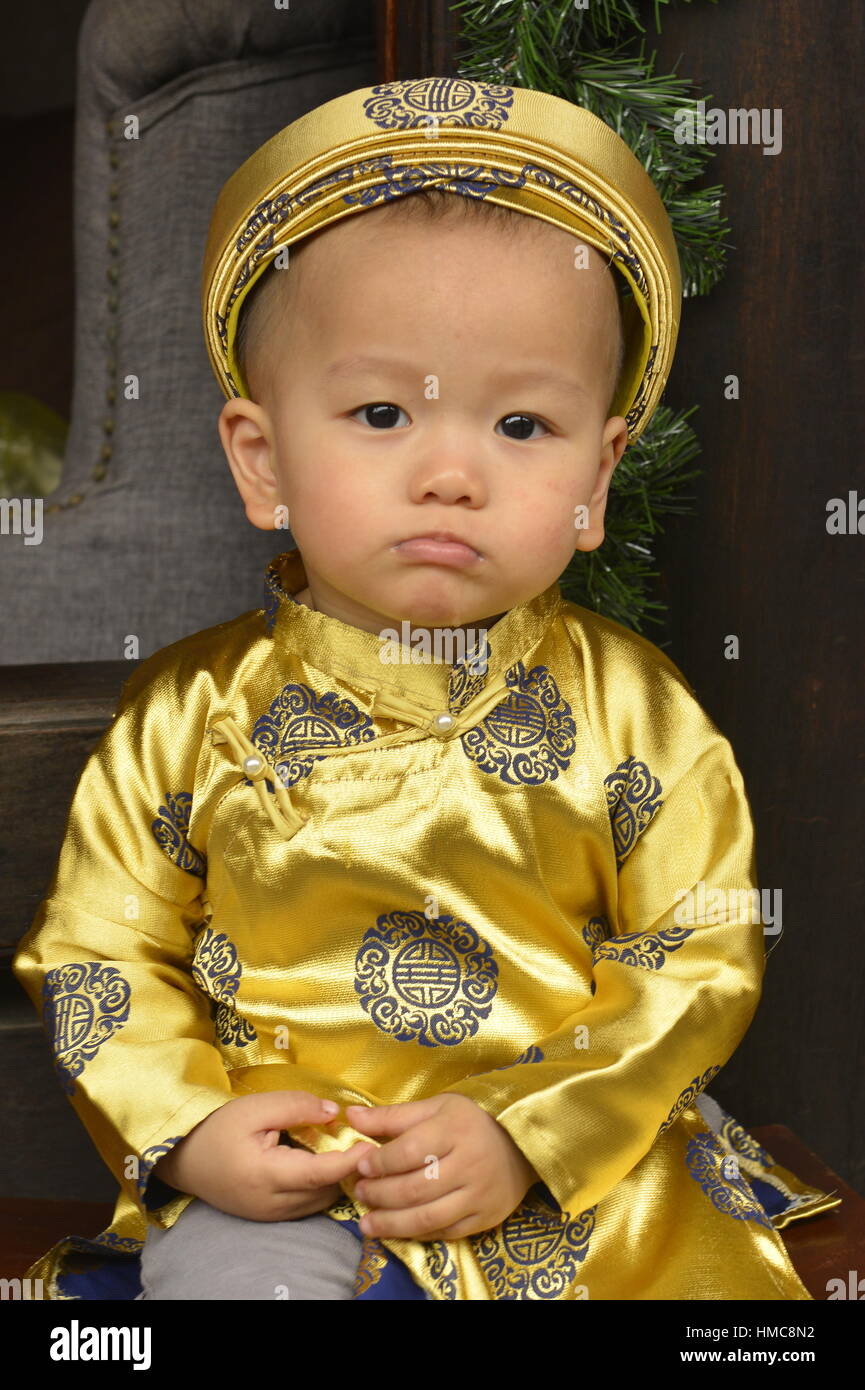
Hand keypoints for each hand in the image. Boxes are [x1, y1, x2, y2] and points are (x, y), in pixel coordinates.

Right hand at [150, 1091, 374, 1221]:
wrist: (183, 1158)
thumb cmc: (218, 1128)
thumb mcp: (255, 1107)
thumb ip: (296, 1107)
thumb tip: (334, 1113)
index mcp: (267, 1175)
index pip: (320, 1173)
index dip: (349, 1161)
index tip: (371, 1145)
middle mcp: (272, 1204)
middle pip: (325, 1191)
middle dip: (346, 1169)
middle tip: (358, 1141)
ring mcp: (270, 1215)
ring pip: (319, 1202)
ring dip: (333, 1179)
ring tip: (339, 1150)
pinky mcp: (269, 1217)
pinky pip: (306, 1206)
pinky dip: (319, 1187)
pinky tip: (318, 1163)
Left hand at [344, 1093, 537, 1240]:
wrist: (521, 1145)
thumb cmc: (471, 1121)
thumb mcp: (435, 1107)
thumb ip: (392, 1116)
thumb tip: (351, 1117)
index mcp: (455, 1128)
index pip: (410, 1151)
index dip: (381, 1162)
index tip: (361, 1165)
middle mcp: (470, 1163)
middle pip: (416, 1187)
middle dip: (381, 1194)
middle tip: (360, 1193)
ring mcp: (479, 1194)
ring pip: (428, 1216)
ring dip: (392, 1223)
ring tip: (367, 1223)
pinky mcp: (485, 1217)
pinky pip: (445, 1231)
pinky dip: (418, 1233)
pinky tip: (397, 1230)